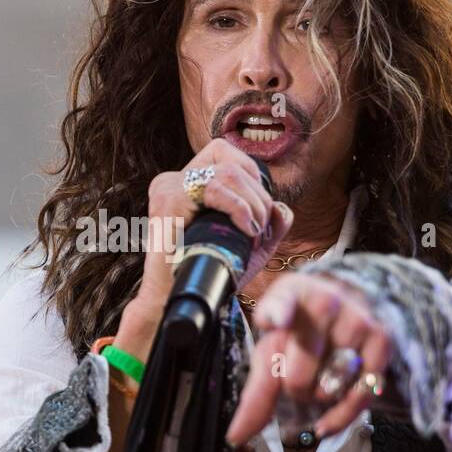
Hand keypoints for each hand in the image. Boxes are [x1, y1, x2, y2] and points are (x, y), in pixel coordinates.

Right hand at [115, 137, 293, 359]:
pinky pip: (214, 188)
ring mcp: (168, 188)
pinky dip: (240, 207)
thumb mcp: (247, 247)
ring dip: (253, 202)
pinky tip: (248, 229)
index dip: (251, 174)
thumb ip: (269, 226)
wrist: (181, 300)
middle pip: (229, 159)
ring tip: (255, 232)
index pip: (223, 152)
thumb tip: (282, 209)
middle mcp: (173, 180)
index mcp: (185, 184)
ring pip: (227, 171)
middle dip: (258, 193)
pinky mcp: (168, 201)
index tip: (259, 211)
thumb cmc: (209, 274)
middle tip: (262, 228)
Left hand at [225, 272, 392, 444]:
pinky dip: (341, 415)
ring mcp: (357, 319)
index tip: (273, 322)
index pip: (281, 303)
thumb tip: (237, 437)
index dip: (276, 313)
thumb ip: (257, 392)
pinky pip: (360, 395)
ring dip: (320, 395)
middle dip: (294, 387)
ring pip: (330, 388)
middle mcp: (325, 301)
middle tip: (297, 374)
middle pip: (298, 375)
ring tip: (319, 378)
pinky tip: (326, 421)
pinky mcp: (382, 340)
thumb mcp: (273, 349)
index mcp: (289, 294)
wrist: (350, 305)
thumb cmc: (302, 332)